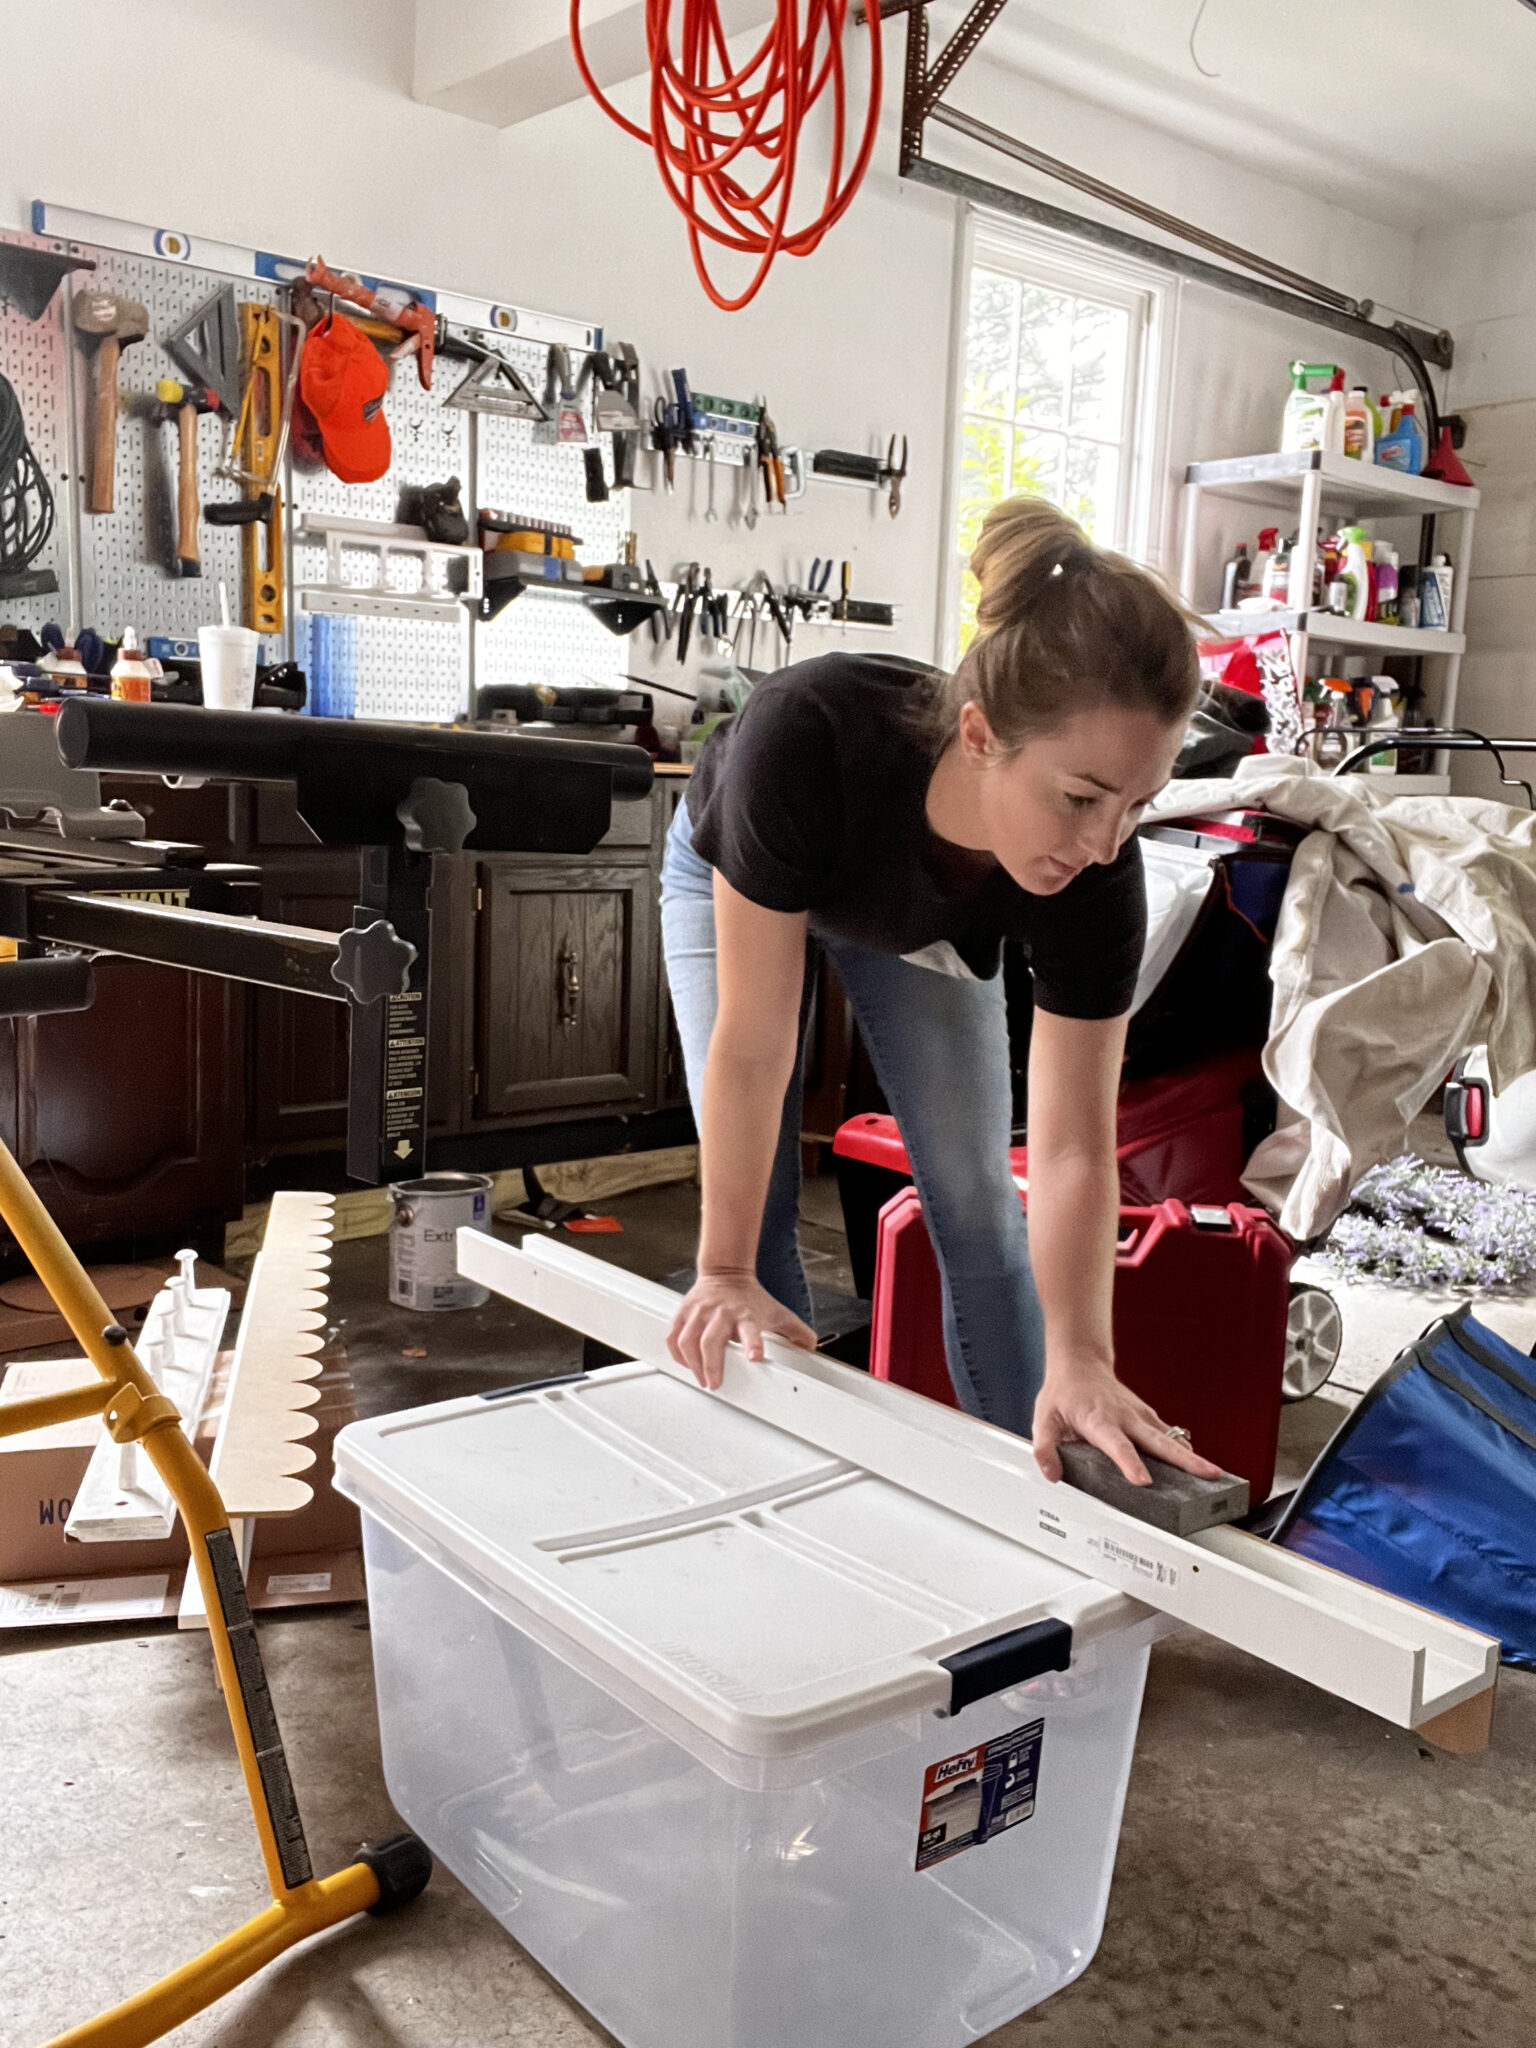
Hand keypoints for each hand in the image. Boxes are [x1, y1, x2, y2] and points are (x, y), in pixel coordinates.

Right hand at [667, 1268, 816, 1389]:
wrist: (726, 1272)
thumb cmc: (749, 1297)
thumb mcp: (776, 1312)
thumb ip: (795, 1331)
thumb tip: (811, 1346)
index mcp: (746, 1315)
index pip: (749, 1329)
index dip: (752, 1343)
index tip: (754, 1356)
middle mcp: (721, 1313)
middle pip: (710, 1340)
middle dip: (711, 1365)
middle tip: (714, 1383)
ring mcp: (700, 1311)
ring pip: (687, 1340)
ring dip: (692, 1363)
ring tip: (701, 1377)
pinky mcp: (684, 1311)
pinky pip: (674, 1336)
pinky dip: (677, 1354)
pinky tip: (685, 1363)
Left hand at [1031, 1357, 1225, 1486]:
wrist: (1080, 1363)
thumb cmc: (1064, 1392)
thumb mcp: (1043, 1419)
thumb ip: (1045, 1449)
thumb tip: (1053, 1474)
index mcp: (1099, 1421)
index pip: (1117, 1445)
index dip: (1130, 1463)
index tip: (1143, 1480)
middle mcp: (1125, 1418)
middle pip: (1158, 1442)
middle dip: (1184, 1461)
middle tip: (1207, 1475)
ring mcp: (1140, 1417)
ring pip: (1170, 1439)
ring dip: (1192, 1457)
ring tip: (1214, 1475)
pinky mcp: (1148, 1418)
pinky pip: (1169, 1435)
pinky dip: (1184, 1449)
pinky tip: (1198, 1465)